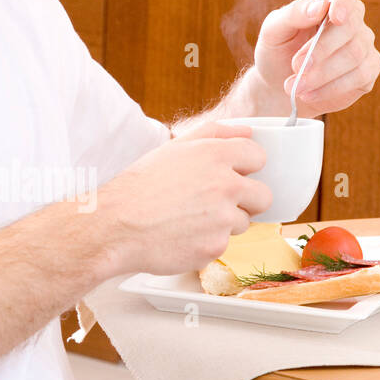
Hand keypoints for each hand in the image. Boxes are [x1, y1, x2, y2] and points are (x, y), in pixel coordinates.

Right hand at [97, 121, 272, 277]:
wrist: (116, 226)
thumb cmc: (141, 187)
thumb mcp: (174, 148)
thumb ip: (215, 133)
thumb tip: (248, 132)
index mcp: (216, 154)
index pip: (259, 157)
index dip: (246, 168)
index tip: (233, 175)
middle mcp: (225, 185)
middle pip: (263, 195)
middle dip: (246, 200)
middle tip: (216, 203)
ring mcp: (222, 218)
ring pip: (243, 222)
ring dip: (224, 223)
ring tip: (190, 220)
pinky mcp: (215, 246)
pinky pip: (223, 245)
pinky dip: (206, 243)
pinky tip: (183, 236)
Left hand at [254, 0, 379, 116]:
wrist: (278, 86)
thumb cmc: (277, 52)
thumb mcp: (273, 31)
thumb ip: (293, 15)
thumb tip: (320, 7)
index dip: (344, 1)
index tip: (334, 17)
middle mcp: (350, 19)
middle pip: (350, 26)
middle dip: (321, 49)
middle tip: (296, 66)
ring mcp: (362, 44)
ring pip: (355, 54)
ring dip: (322, 74)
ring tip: (296, 85)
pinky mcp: (367, 71)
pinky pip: (361, 76)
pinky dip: (332, 88)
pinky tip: (310, 93)